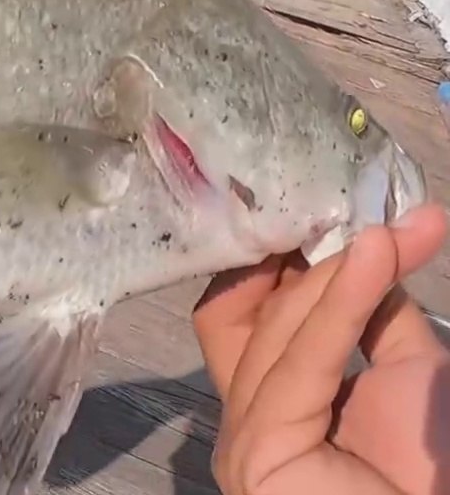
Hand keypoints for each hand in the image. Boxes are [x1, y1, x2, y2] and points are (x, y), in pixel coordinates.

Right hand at [192, 203, 449, 494]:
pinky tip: (376, 256)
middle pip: (251, 315)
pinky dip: (341, 304)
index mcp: (271, 402)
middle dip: (301, 257)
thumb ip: (374, 315)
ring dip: (339, 274)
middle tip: (351, 204)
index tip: (330, 208)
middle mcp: (244, 418)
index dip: (278, 260)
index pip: (243, 313)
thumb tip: (373, 242)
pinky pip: (300, 363)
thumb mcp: (405, 369)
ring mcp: (244, 438)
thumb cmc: (428, 466)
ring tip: (392, 232)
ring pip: (278, 330)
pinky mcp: (258, 449)